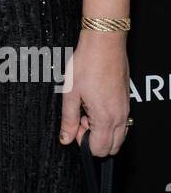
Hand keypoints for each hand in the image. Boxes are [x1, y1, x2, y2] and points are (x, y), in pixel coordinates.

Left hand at [59, 33, 130, 156]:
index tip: (74, 125)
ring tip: (87, 110)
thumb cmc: (86, 64)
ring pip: (118, 135)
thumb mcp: (70, 93)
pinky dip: (109, 121)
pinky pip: (122, 122)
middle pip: (112, 147)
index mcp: (105, 118)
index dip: (83, 142)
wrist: (104, 44)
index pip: (99, 149)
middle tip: (80, 120)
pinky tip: (95, 103)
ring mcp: (125, 109)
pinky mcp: (126, 100)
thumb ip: (68, 119)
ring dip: (102, 130)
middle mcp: (120, 116)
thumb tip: (65, 139)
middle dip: (95, 139)